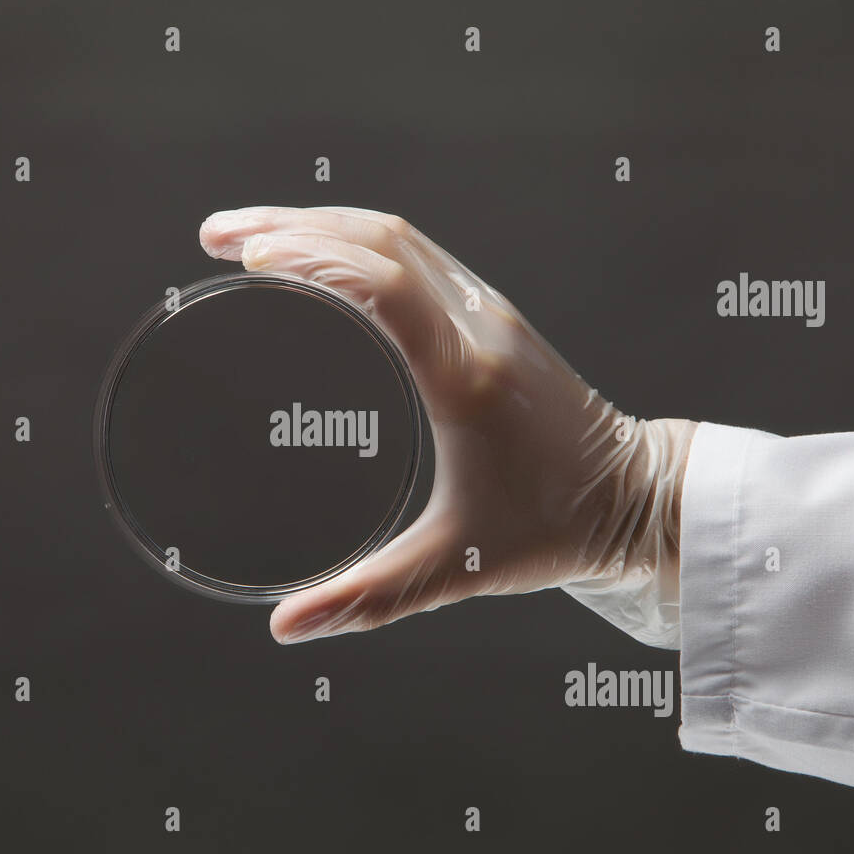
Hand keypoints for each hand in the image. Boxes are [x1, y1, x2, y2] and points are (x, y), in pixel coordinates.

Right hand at [198, 206, 696, 647]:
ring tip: (248, 238)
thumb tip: (287, 627)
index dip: (314, 261)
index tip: (247, 257)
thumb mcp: (458, 568)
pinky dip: (355, 243)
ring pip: (397, 237)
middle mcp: (480, 327)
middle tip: (214, 237)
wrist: (639, 499)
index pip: (386, 288)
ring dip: (320, 226)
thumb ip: (369, 598)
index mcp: (468, 377)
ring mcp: (489, 313)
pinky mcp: (491, 317)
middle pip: (379, 239)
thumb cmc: (558, 529)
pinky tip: (319, 259)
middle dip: (289, 225)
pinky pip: (414, 255)